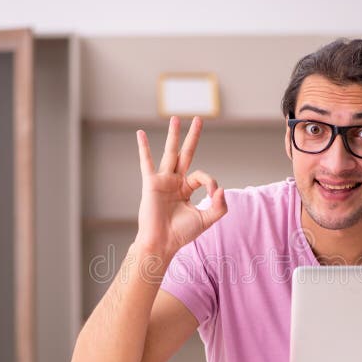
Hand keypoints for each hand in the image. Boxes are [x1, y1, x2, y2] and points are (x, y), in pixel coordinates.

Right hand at [134, 116, 227, 258]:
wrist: (162, 243)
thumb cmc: (181, 234)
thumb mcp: (206, 220)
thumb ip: (219, 206)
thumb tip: (222, 187)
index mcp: (186, 189)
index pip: (202, 176)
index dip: (211, 182)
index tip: (214, 194)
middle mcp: (175, 182)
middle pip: (186, 154)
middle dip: (193, 137)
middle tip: (199, 119)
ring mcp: (163, 180)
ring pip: (170, 153)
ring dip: (173, 135)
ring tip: (175, 118)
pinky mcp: (151, 183)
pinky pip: (146, 162)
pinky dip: (143, 148)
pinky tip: (140, 133)